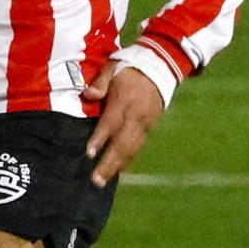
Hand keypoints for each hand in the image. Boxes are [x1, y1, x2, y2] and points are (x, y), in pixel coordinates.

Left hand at [80, 63, 167, 186]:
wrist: (161, 66)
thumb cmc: (130, 66)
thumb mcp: (113, 67)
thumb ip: (100, 82)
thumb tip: (87, 95)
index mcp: (124, 100)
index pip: (110, 123)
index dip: (100, 139)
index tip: (89, 153)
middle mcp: (136, 116)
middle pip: (122, 143)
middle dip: (108, 163)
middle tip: (96, 180)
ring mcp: (145, 123)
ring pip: (131, 149)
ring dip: (117, 166)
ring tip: (104, 181)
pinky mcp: (150, 127)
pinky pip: (138, 147)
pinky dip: (128, 160)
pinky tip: (119, 171)